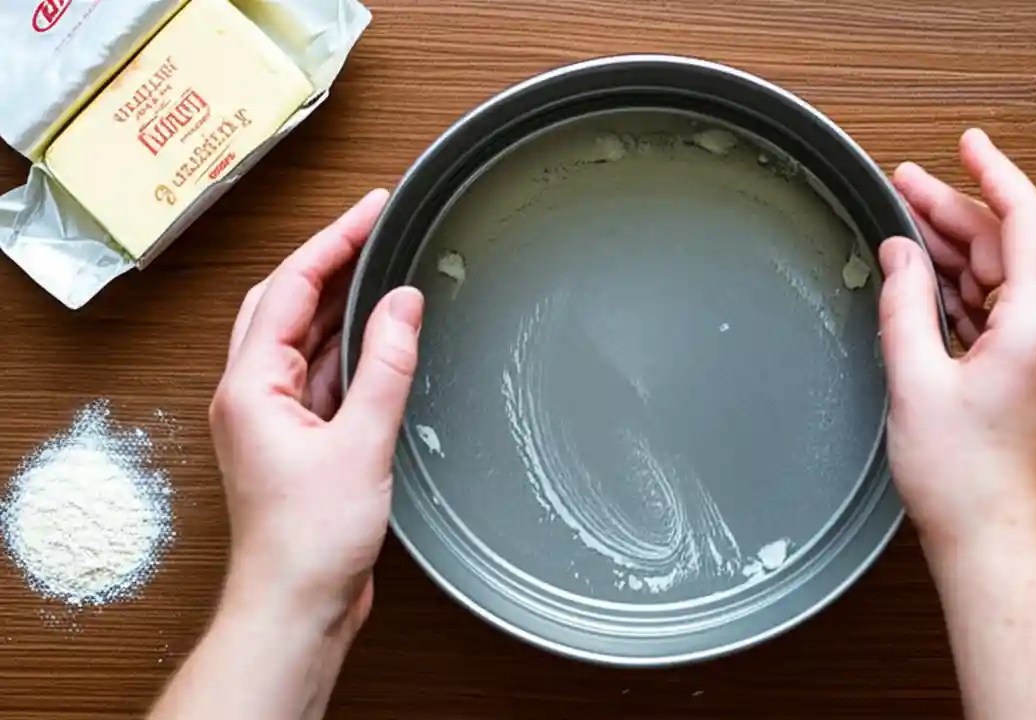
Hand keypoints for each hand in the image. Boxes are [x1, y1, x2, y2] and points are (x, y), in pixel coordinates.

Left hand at [209, 189, 423, 634]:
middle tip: (375, 228)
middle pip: (286, 303)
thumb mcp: (360, 443)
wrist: (296, 605)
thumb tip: (403, 304)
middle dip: (331, 261)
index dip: (334, 239)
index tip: (372, 208)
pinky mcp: (299, 442)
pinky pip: (322, 376)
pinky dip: (351, 351)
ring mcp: (274, 419)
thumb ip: (385, 366)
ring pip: (304, 339)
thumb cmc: (308, 541)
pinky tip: (382, 340)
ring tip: (384, 271)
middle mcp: (252, 395)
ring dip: (342, 305)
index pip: (290, 287)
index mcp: (250, 385)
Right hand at [877, 129, 1035, 562]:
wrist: (994, 544)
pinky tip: (930, 280)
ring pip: (1010, 274)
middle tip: (906, 184)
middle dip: (960, 209)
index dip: (994, 173)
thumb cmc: (962, 478)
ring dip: (961, 247)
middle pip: (1015, 243)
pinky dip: (969, 287)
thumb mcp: (915, 380)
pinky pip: (1006, 308)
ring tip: (908, 224)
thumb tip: (900, 252)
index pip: (1027, 220)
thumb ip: (906, 303)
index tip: (965, 144)